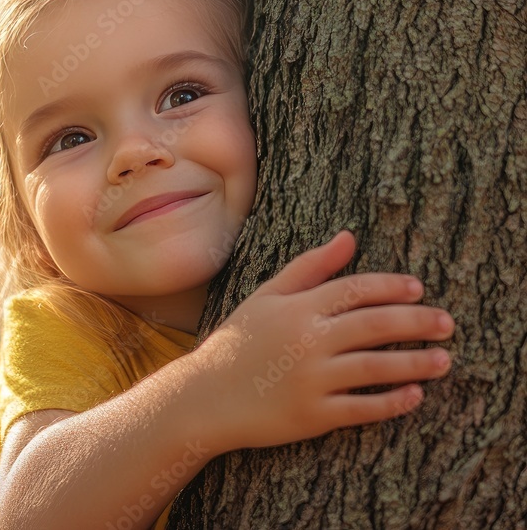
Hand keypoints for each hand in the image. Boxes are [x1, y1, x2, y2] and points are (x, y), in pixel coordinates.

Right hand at [196, 230, 454, 451]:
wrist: (205, 395)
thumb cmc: (238, 342)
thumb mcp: (267, 296)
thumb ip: (310, 267)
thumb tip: (349, 237)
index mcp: (296, 308)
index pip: (354, 290)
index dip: (391, 288)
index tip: (419, 290)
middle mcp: (307, 340)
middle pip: (374, 325)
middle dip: (417, 322)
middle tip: (447, 323)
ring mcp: (311, 379)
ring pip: (375, 367)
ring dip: (415, 363)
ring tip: (443, 360)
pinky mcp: (312, 415)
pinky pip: (362, 408)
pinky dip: (392, 402)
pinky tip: (415, 396)